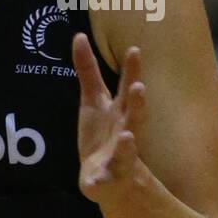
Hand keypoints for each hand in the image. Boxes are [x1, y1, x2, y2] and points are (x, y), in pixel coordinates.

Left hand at [72, 31, 146, 204]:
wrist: (108, 177)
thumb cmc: (102, 133)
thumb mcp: (92, 100)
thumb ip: (87, 70)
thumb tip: (79, 36)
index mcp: (121, 111)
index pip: (127, 87)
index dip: (132, 70)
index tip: (134, 50)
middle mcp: (126, 130)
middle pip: (134, 115)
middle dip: (137, 102)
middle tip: (138, 87)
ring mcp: (119, 156)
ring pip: (126, 149)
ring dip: (128, 143)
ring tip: (128, 135)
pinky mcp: (106, 178)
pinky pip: (104, 180)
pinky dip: (101, 181)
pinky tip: (95, 180)